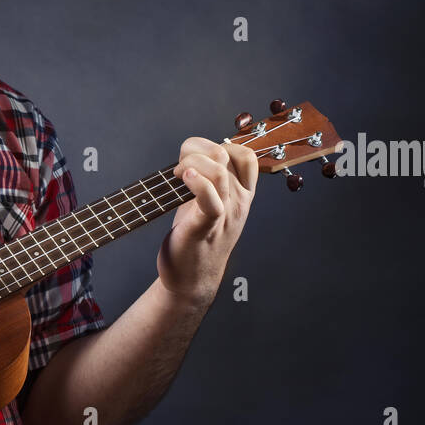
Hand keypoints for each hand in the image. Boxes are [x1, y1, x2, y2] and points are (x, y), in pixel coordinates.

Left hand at [157, 137, 257, 306]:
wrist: (191, 279)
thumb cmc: (196, 238)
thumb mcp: (211, 204)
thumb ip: (211, 181)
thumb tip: (196, 153)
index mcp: (242, 195)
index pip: (246, 155)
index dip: (219, 145)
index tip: (196, 157)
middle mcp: (239, 203)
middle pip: (225, 155)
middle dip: (196, 151)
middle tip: (180, 167)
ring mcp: (225, 215)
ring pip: (219, 172)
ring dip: (192, 163)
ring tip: (178, 175)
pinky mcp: (206, 227)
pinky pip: (210, 197)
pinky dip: (196, 182)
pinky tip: (183, 178)